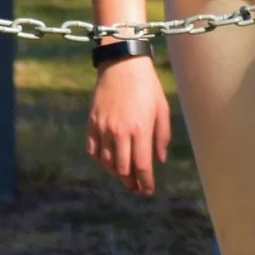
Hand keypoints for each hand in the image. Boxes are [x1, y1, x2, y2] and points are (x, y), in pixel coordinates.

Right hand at [85, 55, 170, 195]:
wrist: (122, 64)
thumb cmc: (147, 86)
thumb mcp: (162, 110)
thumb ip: (161, 137)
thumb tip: (159, 159)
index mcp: (141, 130)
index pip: (142, 166)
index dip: (145, 182)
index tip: (148, 190)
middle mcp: (120, 132)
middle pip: (123, 169)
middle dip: (131, 182)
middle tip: (137, 187)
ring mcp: (104, 127)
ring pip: (107, 162)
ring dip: (116, 173)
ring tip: (124, 176)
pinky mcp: (92, 122)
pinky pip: (93, 149)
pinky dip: (100, 160)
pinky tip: (107, 161)